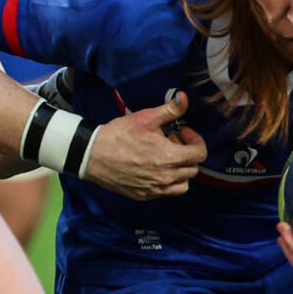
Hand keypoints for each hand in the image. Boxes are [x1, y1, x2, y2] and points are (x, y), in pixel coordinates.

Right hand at [83, 89, 206, 198]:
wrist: (92, 155)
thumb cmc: (119, 135)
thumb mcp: (146, 118)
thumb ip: (170, 109)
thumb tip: (185, 98)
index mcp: (170, 158)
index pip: (200, 154)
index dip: (195, 140)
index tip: (182, 132)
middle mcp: (166, 177)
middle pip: (193, 169)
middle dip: (186, 153)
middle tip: (171, 141)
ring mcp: (155, 189)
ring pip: (183, 185)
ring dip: (180, 171)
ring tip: (166, 157)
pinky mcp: (143, 195)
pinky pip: (165, 192)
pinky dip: (166, 181)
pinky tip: (153, 168)